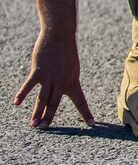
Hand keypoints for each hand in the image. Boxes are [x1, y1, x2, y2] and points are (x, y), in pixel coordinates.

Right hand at [13, 0, 93, 128]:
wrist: (60, 35)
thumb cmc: (65, 51)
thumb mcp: (71, 67)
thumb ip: (66, 80)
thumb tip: (60, 90)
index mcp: (73, 81)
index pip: (81, 101)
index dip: (86, 113)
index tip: (92, 124)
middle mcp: (62, 81)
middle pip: (55, 103)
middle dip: (49, 117)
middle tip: (45, 129)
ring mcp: (50, 76)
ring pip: (43, 98)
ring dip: (37, 112)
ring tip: (34, 125)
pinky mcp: (39, 70)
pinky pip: (29, 85)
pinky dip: (23, 94)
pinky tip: (17, 103)